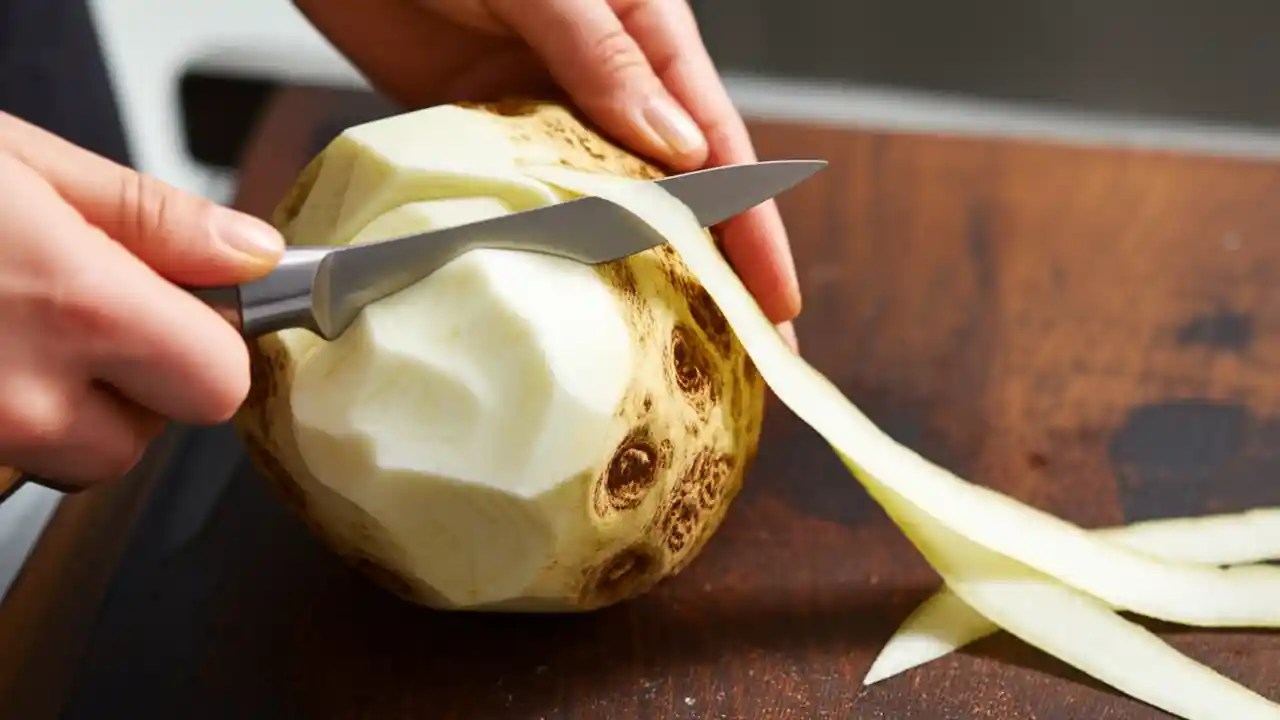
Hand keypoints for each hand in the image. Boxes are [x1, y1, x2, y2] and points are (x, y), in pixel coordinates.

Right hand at [0, 113, 283, 487]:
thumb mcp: (21, 164)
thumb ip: (150, 219)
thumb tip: (251, 251)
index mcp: (78, 309)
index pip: (221, 381)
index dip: (210, 345)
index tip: (187, 310)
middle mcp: (29, 398)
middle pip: (149, 435)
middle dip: (138, 383)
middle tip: (83, 313)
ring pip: (79, 457)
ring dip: (73, 409)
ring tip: (21, 329)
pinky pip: (20, 458)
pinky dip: (17, 416)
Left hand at [295, 0, 801, 345]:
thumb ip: (604, 58)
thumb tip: (679, 149)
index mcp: (649, 29)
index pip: (717, 142)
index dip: (751, 225)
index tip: (775, 297)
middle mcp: (608, 76)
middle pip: (673, 186)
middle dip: (710, 266)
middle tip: (739, 348)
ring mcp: (546, 104)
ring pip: (603, 200)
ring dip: (634, 267)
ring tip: (662, 344)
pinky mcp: (485, 122)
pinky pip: (526, 193)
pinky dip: (547, 244)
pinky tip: (566, 294)